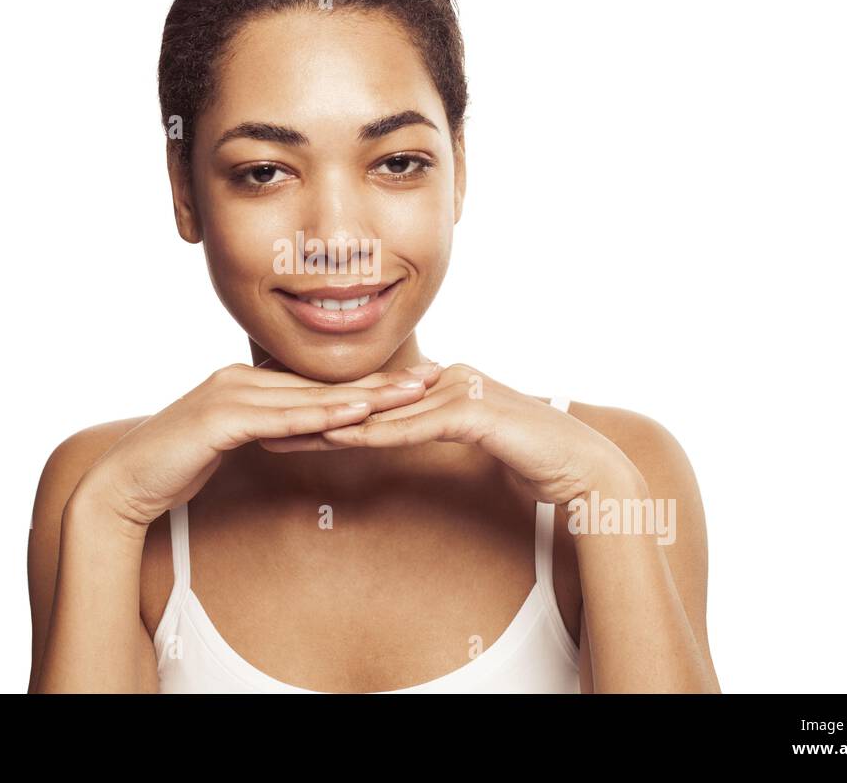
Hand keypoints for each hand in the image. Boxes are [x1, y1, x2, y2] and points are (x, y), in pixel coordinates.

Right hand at [70, 361, 444, 527]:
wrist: (123, 482)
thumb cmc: (177, 467)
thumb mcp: (234, 444)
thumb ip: (269, 430)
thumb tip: (310, 430)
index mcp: (250, 382)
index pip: (321, 382)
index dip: (370, 381)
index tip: (416, 382)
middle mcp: (243, 379)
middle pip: (325, 382)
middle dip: (382, 381)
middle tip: (435, 378)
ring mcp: (231, 394)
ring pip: (309, 395)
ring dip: (363, 395)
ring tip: (411, 394)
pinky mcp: (219, 418)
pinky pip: (279, 417)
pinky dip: (320, 416)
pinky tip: (355, 415)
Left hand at [259, 362, 634, 504]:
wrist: (585, 469)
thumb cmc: (535, 460)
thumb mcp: (475, 444)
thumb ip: (440, 432)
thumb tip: (405, 435)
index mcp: (445, 381)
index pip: (373, 394)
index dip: (326, 405)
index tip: (280, 416)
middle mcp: (448, 377)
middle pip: (367, 394)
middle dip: (314, 407)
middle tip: (261, 419)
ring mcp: (461, 390)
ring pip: (383, 408)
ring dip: (330, 420)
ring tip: (281, 430)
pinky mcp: (474, 412)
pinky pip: (413, 426)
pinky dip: (374, 432)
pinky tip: (338, 438)